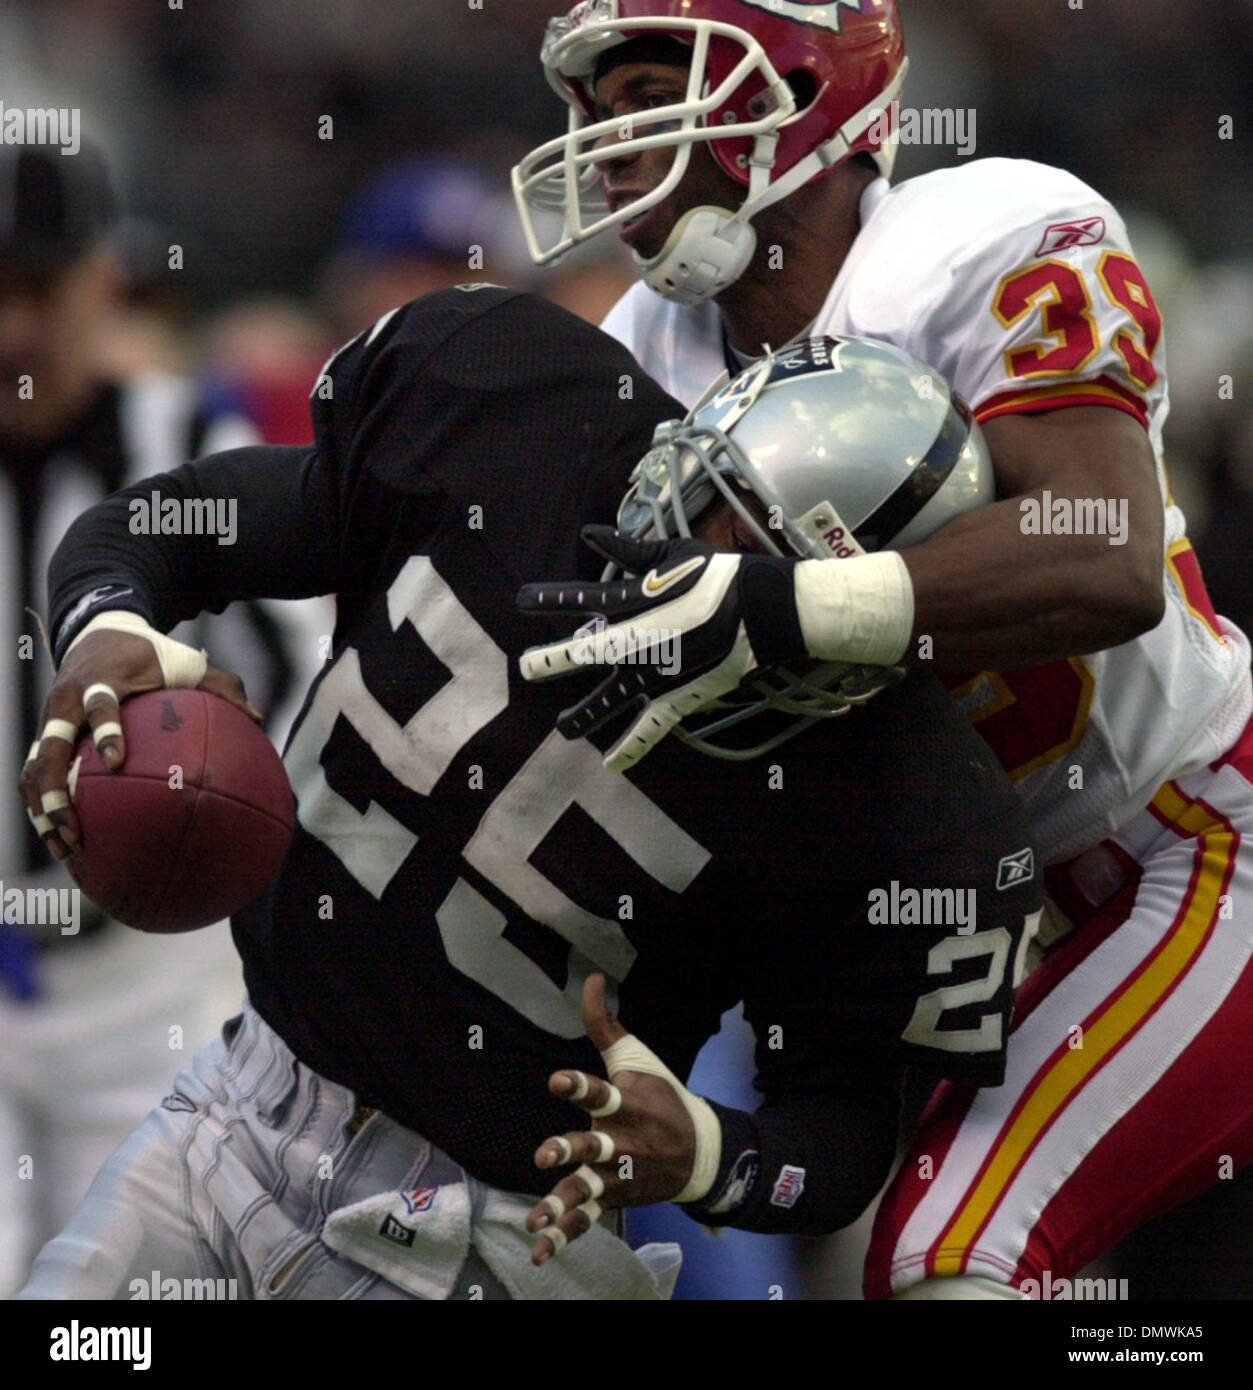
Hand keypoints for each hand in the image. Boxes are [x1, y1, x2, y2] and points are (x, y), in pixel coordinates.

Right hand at [18, 622, 259, 859]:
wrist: (96, 633)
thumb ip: (220, 686)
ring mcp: (49, 721)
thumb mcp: (185, 661)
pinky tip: (65, 841)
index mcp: (101, 680)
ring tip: (67, 849)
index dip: (106, 731)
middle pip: (49, 749)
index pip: (98, 705)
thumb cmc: (149, 654)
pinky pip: (36, 775)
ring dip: (43, 810)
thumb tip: (257, 719)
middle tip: (73, 828)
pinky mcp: (43, 736)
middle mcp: (66, 702)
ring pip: (34, 769)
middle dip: (55, 791)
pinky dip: (43, 807)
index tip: (117, 761)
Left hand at [517, 525, 801, 771]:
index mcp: (637, 601)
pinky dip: (632, 747)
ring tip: (563, 727)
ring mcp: (657, 674)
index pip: (583, 599)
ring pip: (610, 700)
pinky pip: (651, 727)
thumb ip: (629, 547)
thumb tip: (588, 532)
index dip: (550, 599)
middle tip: (525, 668)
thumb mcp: (674, 552)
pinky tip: (610, 765)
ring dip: (583, 715)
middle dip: (552, 661)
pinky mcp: (678, 696)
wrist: (764, 610)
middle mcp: (639, 641)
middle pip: (585, 654)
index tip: (520, 600)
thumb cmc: (719, 575)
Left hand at [526, 973, 714, 1264]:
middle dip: (570, 1149)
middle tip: (546, 1153)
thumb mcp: (638, 1057)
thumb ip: (605, 1023)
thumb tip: (589, 978)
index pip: (601, 1092)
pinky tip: (539, 1251)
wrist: (701, 1152)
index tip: (557, 1080)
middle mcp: (622, 1142)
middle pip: (594, 1146)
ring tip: (535, 1219)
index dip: (579, 1085)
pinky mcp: (614, 1199)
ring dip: (561, 1203)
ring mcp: (618, 1175)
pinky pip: (587, 1220)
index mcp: (627, 1103)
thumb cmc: (662, 1095)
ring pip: (587, 1189)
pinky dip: (564, 1236)